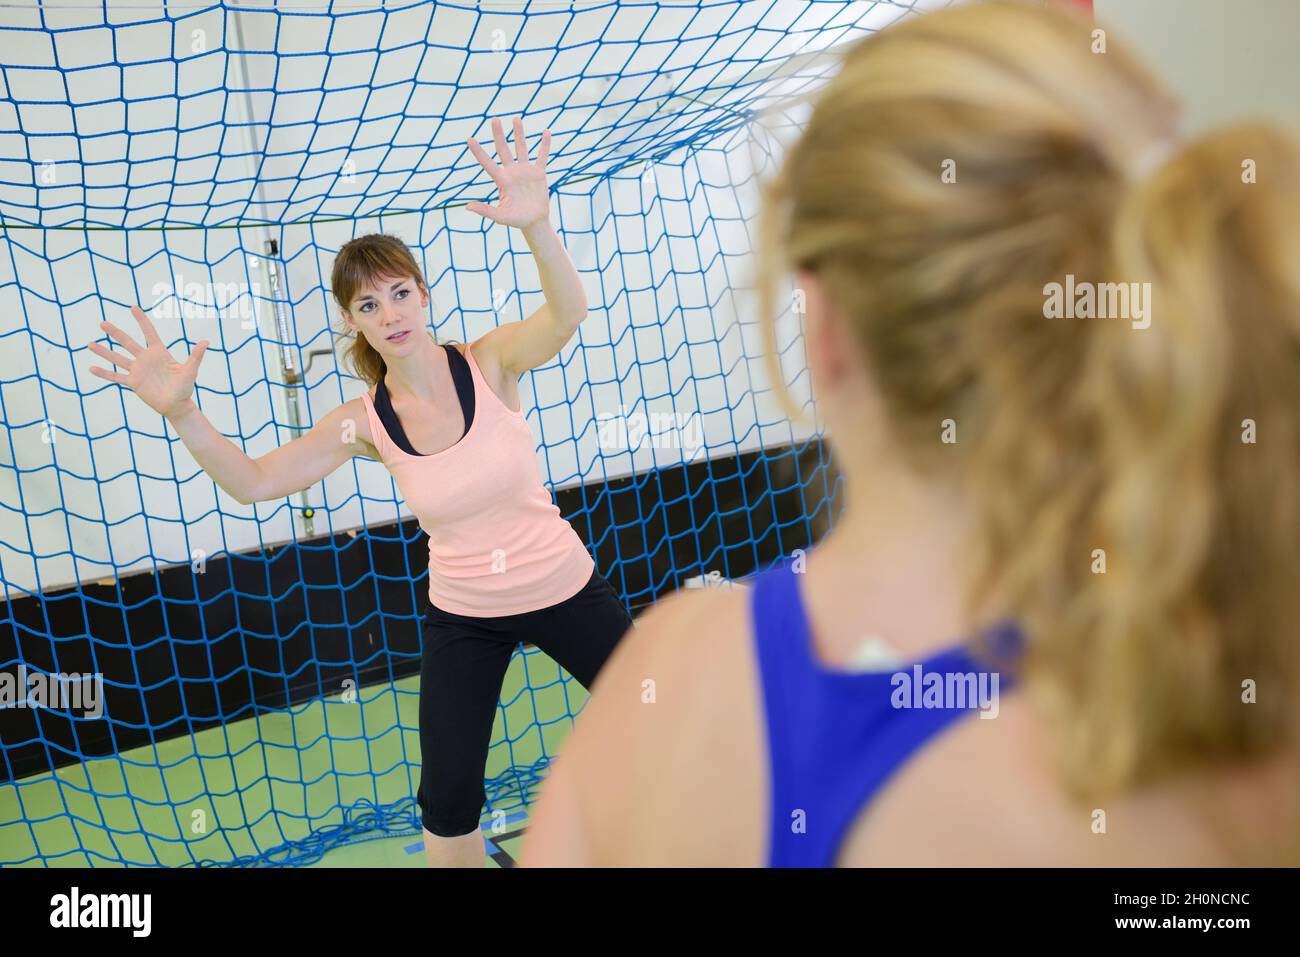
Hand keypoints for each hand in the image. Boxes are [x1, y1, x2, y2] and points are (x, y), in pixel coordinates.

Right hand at [87, 306, 208, 418]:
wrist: (176, 405)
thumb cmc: (185, 387)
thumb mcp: (190, 370)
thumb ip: (196, 356)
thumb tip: (206, 341)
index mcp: (159, 353)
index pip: (149, 333)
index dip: (141, 320)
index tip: (133, 307)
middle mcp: (145, 359)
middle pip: (128, 343)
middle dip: (115, 333)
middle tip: (102, 323)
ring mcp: (137, 370)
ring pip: (117, 358)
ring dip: (104, 352)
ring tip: (90, 344)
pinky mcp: (133, 383)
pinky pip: (115, 377)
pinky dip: (104, 373)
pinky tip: (91, 368)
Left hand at [465, 116, 552, 229]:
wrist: (534, 222)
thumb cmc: (516, 220)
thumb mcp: (500, 216)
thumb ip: (485, 211)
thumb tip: (467, 207)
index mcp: (502, 180)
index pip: (488, 163)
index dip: (478, 151)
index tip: (469, 139)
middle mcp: (512, 172)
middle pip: (503, 149)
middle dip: (499, 134)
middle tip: (494, 119)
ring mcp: (525, 171)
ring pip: (521, 148)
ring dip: (519, 134)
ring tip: (515, 118)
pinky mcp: (539, 173)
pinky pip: (542, 157)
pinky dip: (545, 145)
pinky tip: (546, 132)